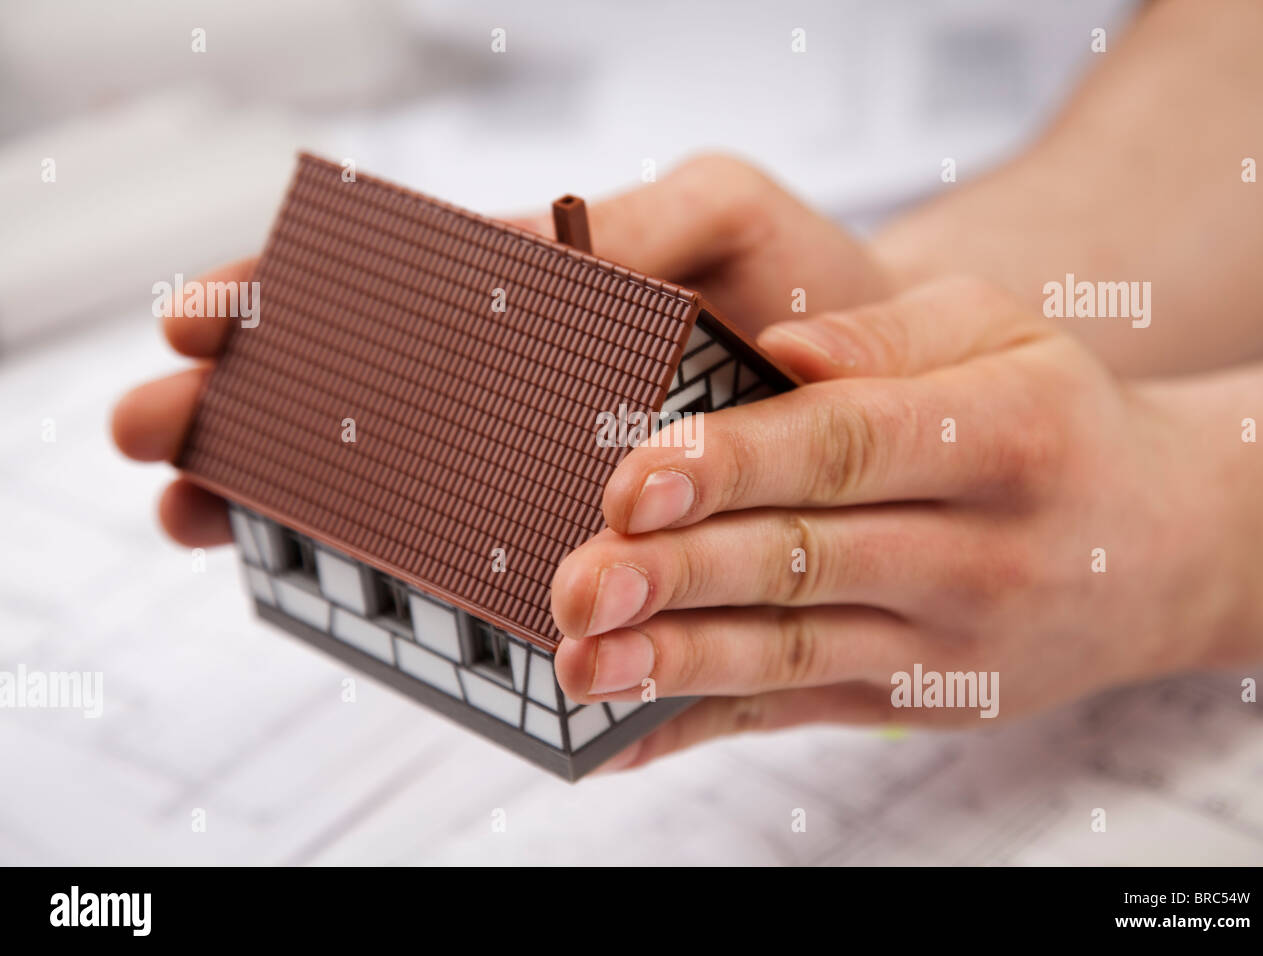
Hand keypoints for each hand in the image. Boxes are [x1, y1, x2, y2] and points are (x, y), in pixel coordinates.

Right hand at [113, 154, 892, 544]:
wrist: (892, 398)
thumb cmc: (808, 285)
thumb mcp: (720, 216)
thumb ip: (627, 225)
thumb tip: (524, 256)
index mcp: (533, 304)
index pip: (386, 301)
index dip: (292, 309)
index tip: (207, 324)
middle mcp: (524, 397)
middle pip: (361, 405)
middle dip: (252, 412)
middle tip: (155, 432)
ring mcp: (548, 476)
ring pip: (399, 495)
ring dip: (291, 501)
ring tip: (201, 514)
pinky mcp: (596, 549)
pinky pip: (489, 571)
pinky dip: (421, 586)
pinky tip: (354, 594)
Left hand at [550, 275, 1262, 771]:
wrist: (1155, 549)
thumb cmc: (1053, 419)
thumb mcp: (1001, 332)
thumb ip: (887, 335)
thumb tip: (781, 350)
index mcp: (1003, 436)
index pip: (849, 448)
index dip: (737, 466)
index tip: (634, 481)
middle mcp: (982, 551)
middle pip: (806, 560)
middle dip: (682, 576)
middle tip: (578, 585)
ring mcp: (949, 641)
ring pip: (792, 650)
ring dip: (678, 660)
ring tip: (583, 663)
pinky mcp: (915, 695)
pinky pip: (796, 710)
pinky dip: (704, 723)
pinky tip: (624, 735)